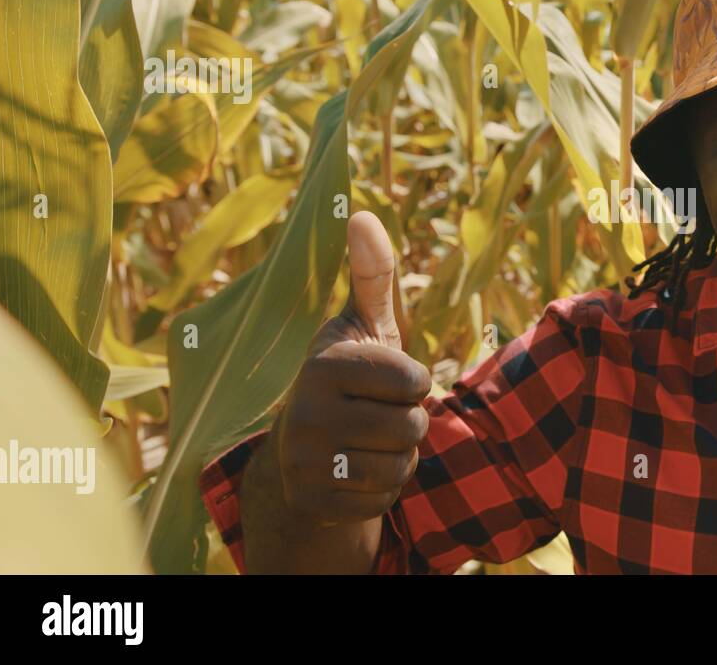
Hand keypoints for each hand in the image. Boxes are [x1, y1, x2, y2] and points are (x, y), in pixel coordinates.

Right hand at [271, 211, 429, 524]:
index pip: (415, 380)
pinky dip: (381, 489)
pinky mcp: (312, 503)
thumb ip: (373, 274)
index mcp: (324, 364)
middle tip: (376, 412)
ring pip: (401, 466)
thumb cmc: (348, 375)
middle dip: (409, 421)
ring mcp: (305, 463)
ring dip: (398, 456)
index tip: (385, 378)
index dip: (413, 381)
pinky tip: (356, 471)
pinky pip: (383, 500)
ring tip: (367, 440)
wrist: (302, 447)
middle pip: (412, 426)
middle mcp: (306, 414)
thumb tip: (364, 214)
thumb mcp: (364, 325)